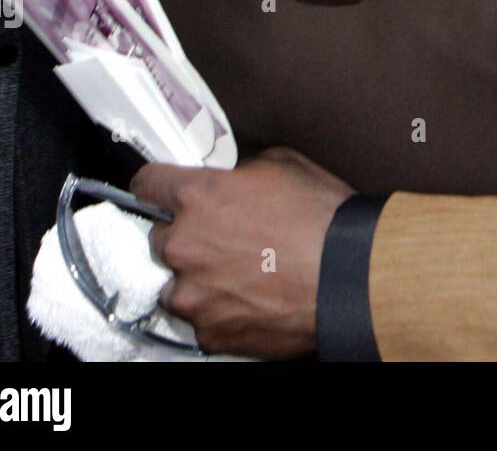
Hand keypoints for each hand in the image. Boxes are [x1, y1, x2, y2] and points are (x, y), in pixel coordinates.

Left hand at [132, 148, 352, 358]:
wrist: (350, 273)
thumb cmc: (322, 217)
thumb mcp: (281, 164)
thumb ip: (239, 172)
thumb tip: (230, 182)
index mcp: (197, 196)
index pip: (147, 183)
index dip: (156, 184)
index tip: (159, 190)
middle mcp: (185, 245)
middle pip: (160, 238)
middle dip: (187, 236)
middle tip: (225, 237)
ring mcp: (193, 294)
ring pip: (176, 284)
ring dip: (198, 278)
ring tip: (241, 273)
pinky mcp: (210, 333)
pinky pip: (201, 320)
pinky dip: (220, 310)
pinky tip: (251, 297)